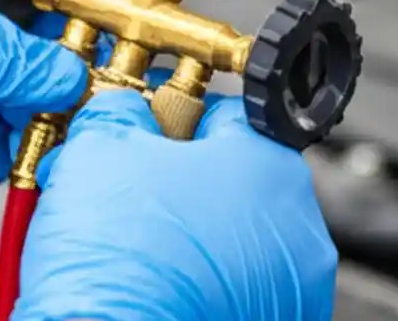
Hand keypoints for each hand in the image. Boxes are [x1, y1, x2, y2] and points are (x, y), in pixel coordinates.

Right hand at [15, 91, 336, 320]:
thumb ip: (118, 114)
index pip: (220, 113)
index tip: (134, 135)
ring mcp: (293, 285)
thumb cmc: (120, 267)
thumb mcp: (98, 154)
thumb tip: (122, 111)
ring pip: (231, 234)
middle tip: (119, 193)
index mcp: (271, 164)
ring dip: (187, 231)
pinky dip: (199, 279)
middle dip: (171, 179)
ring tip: (133, 246)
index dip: (165, 119)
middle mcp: (300, 224)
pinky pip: (234, 284)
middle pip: (228, 176)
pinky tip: (156, 283)